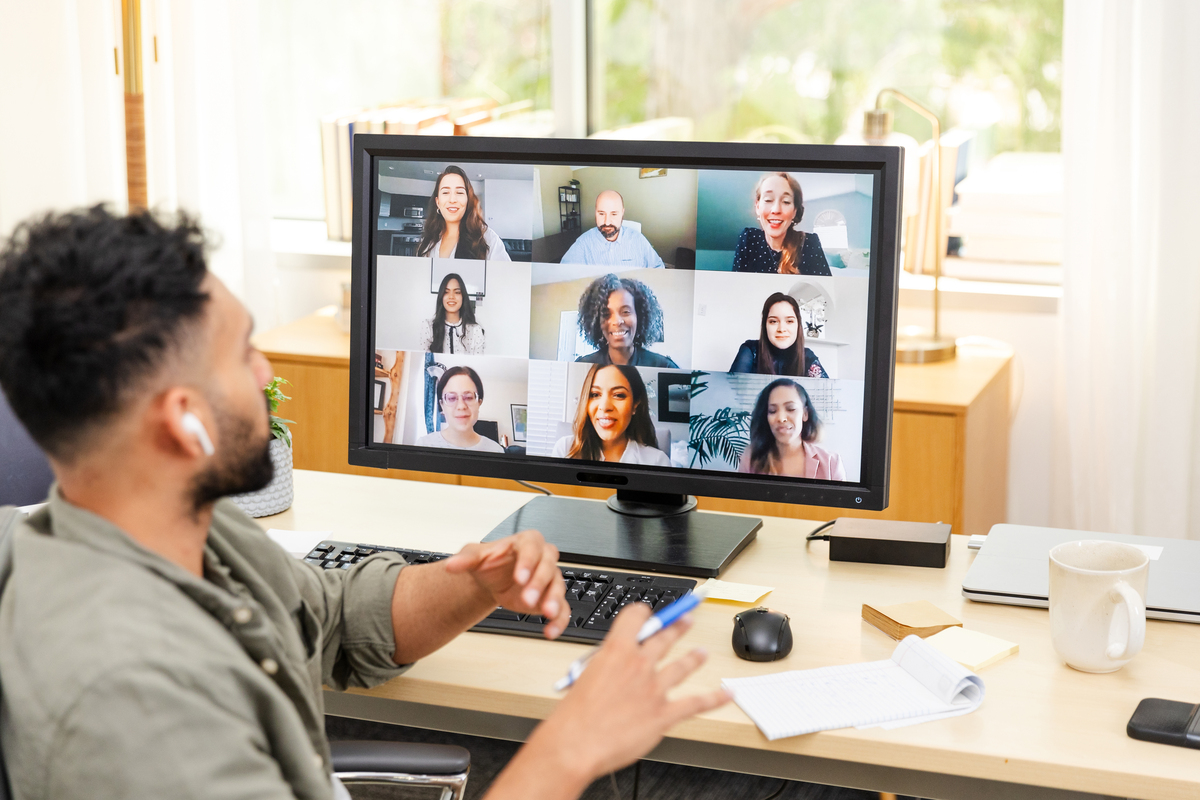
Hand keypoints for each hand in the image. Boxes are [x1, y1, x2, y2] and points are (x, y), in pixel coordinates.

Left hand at [443, 530, 569, 638]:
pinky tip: (549, 632)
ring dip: (554, 600)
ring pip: (558, 587)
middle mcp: (541, 559)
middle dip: (539, 583)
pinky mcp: (549, 598)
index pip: (532, 547)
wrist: (491, 578)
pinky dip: (559, 621)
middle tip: (527, 599)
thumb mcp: (474, 556)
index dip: (528, 562)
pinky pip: (562, 608)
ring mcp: (547, 579)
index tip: (519, 577)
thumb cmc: (489, 562)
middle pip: (548, 567)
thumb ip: (465, 560)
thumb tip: (451, 565)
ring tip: (547, 614)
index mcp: (525, 543)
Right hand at [533, 603, 729, 780]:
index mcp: (616, 651)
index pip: (637, 616)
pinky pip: (696, 703)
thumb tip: (614, 664)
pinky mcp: (665, 714)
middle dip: (677, 626)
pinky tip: (726, 693)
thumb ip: (604, 664)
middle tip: (685, 619)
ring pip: (682, 666)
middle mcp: (640, 665)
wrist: (577, 744)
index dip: (644, 612)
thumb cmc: (574, 716)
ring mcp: (655, 689)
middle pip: (665, 637)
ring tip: (702, 652)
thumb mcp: (582, 674)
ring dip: (694, 657)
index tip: (647, 613)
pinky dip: (715, 698)